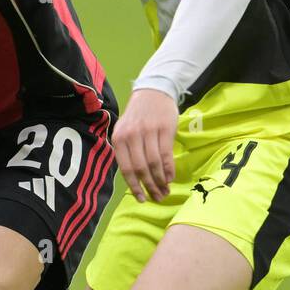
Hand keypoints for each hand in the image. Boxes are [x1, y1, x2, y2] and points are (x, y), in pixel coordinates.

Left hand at [112, 89, 177, 203]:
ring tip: (165, 190)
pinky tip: (171, 178)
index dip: (134, 186)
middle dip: (150, 186)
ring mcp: (148, 132)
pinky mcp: (164, 129)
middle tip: (158, 198)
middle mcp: (132, 135)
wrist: (153, 91)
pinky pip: (166, 154)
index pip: (126, 168)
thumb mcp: (125, 130)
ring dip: (161, 180)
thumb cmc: (138, 116)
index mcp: (119, 138)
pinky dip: (169, 169)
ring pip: (154, 163)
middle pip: (141, 168)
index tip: (142, 198)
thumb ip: (126, 151)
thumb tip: (134, 179)